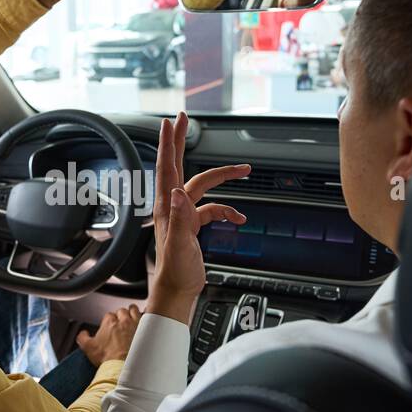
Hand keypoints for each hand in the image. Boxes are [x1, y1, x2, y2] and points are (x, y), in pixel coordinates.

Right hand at [76, 304, 141, 364]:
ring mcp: (135, 325)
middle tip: (120, 323)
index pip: (108, 315)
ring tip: (131, 317)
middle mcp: (123, 321)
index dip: (108, 320)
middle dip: (120, 315)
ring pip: (134, 310)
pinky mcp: (145, 331)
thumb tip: (83, 334)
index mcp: (109, 323)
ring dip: (132, 312)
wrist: (123, 366)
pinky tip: (143, 324)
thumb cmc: (107, 358)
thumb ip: (82, 338)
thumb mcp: (87, 348)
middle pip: (122, 311)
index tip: (109, 327)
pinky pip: (146, 318)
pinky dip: (144, 319)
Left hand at [148, 112, 249, 324]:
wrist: (177, 291)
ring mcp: (183, 214)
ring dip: (223, 178)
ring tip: (244, 170)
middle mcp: (173, 206)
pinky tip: (238, 217)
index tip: (172, 122)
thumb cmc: (176, 272)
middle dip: (183, 141)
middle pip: (179, 165)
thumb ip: (180, 218)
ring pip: (202, 186)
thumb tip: (177, 192)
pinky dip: (227, 210)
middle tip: (186, 119)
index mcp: (168, 206)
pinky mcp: (192, 225)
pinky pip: (212, 209)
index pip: (167, 167)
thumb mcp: (179, 245)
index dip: (169, 143)